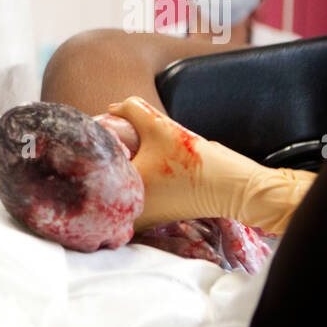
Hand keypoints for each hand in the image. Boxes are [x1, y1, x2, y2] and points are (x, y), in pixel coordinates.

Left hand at [107, 97, 313, 234]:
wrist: (233, 189)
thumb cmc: (196, 161)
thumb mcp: (160, 126)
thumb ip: (132, 109)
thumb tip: (113, 107)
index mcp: (120, 189)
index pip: (92, 162)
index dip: (96, 143)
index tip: (102, 131)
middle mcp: (123, 210)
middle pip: (101, 178)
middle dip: (107, 159)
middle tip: (114, 140)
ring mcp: (137, 218)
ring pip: (116, 188)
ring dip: (120, 172)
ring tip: (128, 154)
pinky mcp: (150, 219)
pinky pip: (130, 197)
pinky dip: (133, 183)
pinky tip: (143, 169)